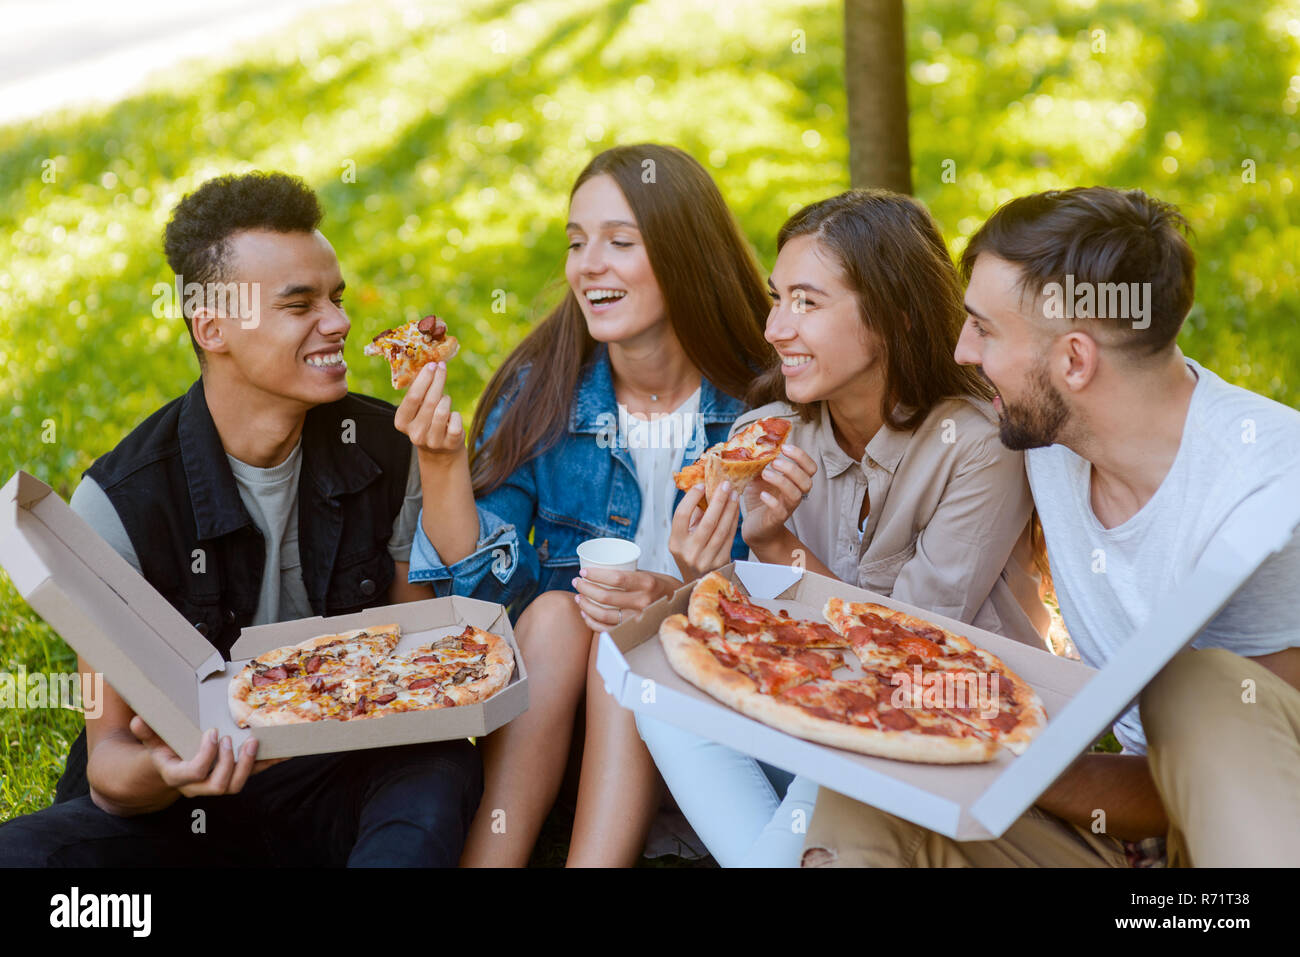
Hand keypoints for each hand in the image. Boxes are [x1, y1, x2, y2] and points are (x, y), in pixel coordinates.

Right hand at [129, 717, 281, 797]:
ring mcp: (216, 782)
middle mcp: (198, 785)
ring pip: (235, 785)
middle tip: (232, 739)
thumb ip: (147, 732)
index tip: (212, 732)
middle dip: (228, 762)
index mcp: (178, 776)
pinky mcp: (232, 776)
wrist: (173, 770)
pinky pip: (252, 774)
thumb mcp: (153, 742)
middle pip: (219, 785)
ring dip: (247, 764)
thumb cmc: (164, 752)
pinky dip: (269, 763)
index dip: (206, 755)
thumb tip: (138, 720)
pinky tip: (284, 751)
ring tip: (253, 741)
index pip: (193, 773)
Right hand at [393, 361, 464, 459]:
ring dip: (446, 399)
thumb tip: (430, 365)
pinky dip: (456, 414)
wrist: (439, 450)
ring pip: (443, 409)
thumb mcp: (417, 409)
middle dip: (438, 380)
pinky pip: (456, 419)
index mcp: (401, 422)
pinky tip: (451, 417)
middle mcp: (415, 434)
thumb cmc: (426, 421)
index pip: (413, 397)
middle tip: (442, 367)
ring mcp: (432, 441)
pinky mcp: (449, 444)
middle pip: (430, 401)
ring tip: (444, 401)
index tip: (432, 365)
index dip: (424, 379)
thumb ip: (419, 392)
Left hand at [571, 568, 679, 631]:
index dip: (596, 575)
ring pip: (604, 614)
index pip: (616, 578)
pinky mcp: (634, 631)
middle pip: (606, 597)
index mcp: (647, 583)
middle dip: (585, 588)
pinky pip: (607, 629)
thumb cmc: (661, 588)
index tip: (583, 572)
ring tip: (578, 597)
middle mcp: (643, 602)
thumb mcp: (651, 575)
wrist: (680, 608)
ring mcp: (638, 618)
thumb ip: (630, 576)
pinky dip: (592, 622)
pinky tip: (585, 613)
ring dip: (585, 605)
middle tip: (577, 582)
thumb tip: (600, 572)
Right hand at [669, 481, 740, 581]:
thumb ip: (691, 516)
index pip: (681, 516)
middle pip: (707, 521)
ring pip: (722, 528)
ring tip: (733, 493)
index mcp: (676, 544)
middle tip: (725, 484)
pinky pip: (729, 536)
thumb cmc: (690, 553)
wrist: (698, 581)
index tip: (701, 485)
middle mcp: (690, 552)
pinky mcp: (721, 562)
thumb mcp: (682, 538)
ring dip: (729, 508)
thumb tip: (703, 489)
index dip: (691, 498)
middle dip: (718, 500)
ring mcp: (707, 559)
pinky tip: (735, 508)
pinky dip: (733, 520)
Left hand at [741, 444, 816, 551]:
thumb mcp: (759, 477)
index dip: (801, 456)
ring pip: (795, 494)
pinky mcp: (776, 519)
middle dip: (792, 468)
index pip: (810, 468)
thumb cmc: (760, 499)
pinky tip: (762, 494)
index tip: (784, 447)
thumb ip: (760, 462)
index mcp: (794, 482)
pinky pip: (780, 510)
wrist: (754, 526)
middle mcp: (795, 494)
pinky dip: (772, 501)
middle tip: (774, 461)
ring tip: (765, 473)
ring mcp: (787, 507)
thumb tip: (752, 444)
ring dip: (781, 481)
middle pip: (807, 481)